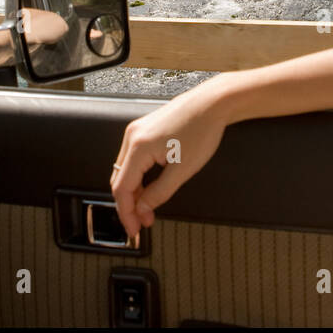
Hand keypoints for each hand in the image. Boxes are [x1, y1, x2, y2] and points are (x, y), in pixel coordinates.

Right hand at [109, 75, 233, 239]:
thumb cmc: (201, 129)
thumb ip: (160, 192)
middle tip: (142, 223)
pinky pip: (132, 160)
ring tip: (148, 209)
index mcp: (138, 147)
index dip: (126, 213)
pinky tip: (148, 189)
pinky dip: (138, 177)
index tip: (134, 230)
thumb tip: (144, 208)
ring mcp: (136, 132)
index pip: (122, 189)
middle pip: (119, 180)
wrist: (212, 103)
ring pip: (125, 171)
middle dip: (129, 205)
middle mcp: (132, 137)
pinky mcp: (144, 131)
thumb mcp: (183, 170)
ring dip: (134, 192)